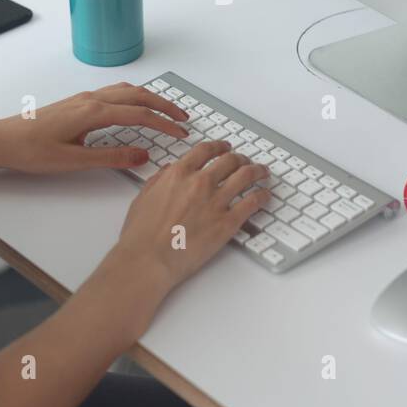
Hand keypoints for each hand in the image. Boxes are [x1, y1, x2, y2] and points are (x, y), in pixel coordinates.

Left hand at [0, 82, 188, 174]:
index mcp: (93, 113)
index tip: (182, 133)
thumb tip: (142, 155)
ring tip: (166, 110)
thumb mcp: (74, 161)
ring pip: (126, 90)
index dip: (164, 123)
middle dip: (164, 105)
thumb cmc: (31, 151)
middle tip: (184, 118)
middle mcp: (91, 100)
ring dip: (149, 98)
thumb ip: (111, 157)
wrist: (2, 139)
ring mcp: (83, 98)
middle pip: (137, 96)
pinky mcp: (77, 102)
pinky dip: (133, 97)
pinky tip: (135, 106)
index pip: (139, 114)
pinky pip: (114, 92)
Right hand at [115, 141, 269, 290]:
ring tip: (262, 173)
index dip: (219, 146)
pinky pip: (253, 202)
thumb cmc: (141, 235)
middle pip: (230, 160)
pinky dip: (263, 195)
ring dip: (257, 171)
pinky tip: (265, 195)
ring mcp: (216, 201)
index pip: (206, 150)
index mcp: (178, 174)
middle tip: (245, 161)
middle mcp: (200, 182)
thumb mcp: (144, 197)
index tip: (225, 147)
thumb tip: (168, 171)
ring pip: (246, 176)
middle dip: (241, 158)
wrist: (148, 260)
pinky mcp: (227, 223)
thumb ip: (159, 180)